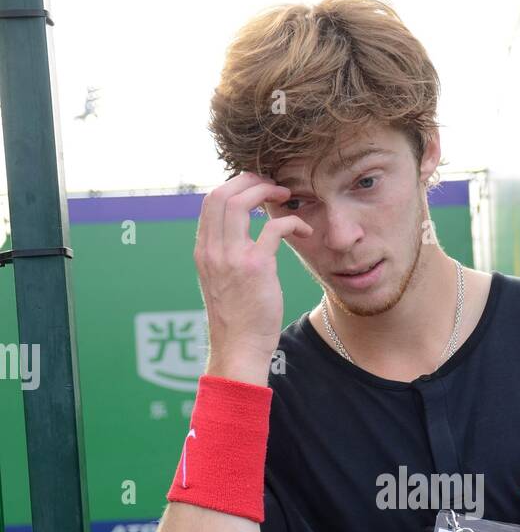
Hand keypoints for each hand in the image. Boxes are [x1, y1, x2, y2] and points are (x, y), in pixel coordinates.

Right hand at [195, 170, 313, 370]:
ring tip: (286, 196)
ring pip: (241, 203)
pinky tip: (304, 229)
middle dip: (250, 182)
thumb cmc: (235, 320)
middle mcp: (213, 251)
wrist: (238, 349)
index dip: (234, 186)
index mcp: (203, 252)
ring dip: (267, 192)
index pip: (210, 201)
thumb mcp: (220, 283)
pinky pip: (274, 228)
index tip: (255, 189)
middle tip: (272, 187)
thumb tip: (239, 238)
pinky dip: (292, 221)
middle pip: (222, 194)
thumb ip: (224, 257)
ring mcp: (232, 258)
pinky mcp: (257, 268)